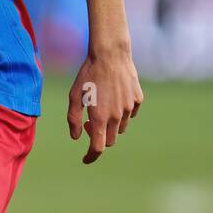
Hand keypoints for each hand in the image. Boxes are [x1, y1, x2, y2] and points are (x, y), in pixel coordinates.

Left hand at [67, 48, 142, 163]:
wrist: (111, 54)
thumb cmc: (88, 74)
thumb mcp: (74, 96)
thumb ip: (74, 119)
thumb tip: (77, 137)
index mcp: (100, 117)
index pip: (98, 147)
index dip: (91, 156)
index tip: (85, 159)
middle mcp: (117, 116)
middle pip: (110, 140)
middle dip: (99, 136)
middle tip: (90, 123)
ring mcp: (130, 108)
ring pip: (121, 128)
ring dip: (111, 125)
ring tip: (102, 108)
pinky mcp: (138, 99)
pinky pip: (131, 114)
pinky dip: (122, 113)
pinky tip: (114, 98)